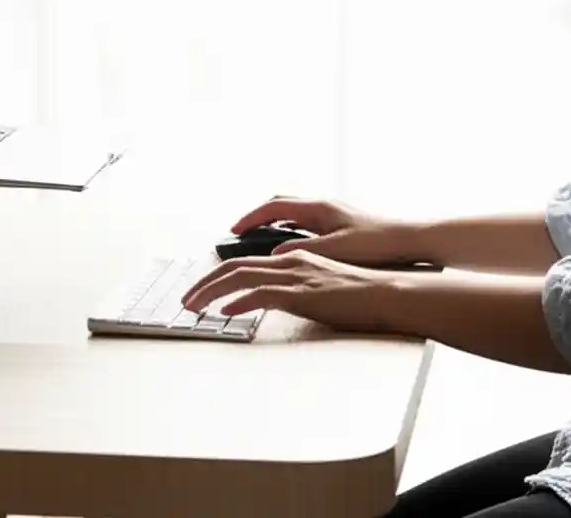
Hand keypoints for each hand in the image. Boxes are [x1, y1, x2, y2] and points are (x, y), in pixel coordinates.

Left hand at [181, 250, 399, 331]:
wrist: (385, 294)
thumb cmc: (357, 296)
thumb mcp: (317, 289)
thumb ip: (292, 291)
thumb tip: (269, 300)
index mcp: (291, 258)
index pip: (243, 264)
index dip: (217, 277)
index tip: (200, 292)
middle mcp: (288, 261)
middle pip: (233, 267)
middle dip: (204, 283)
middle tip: (185, 301)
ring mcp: (294, 276)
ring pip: (240, 277)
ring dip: (211, 292)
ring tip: (193, 308)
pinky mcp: (302, 293)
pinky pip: (262, 294)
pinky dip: (239, 302)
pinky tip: (226, 312)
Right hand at [233, 197, 428, 267]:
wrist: (412, 240)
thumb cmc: (377, 244)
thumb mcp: (335, 250)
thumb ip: (302, 251)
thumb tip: (275, 255)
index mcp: (318, 208)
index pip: (273, 207)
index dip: (250, 219)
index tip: (234, 231)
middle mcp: (324, 206)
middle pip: (280, 205)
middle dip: (258, 218)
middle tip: (241, 234)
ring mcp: (333, 213)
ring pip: (294, 214)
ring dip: (274, 225)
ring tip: (261, 243)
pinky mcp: (342, 223)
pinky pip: (307, 223)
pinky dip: (291, 231)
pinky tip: (292, 249)